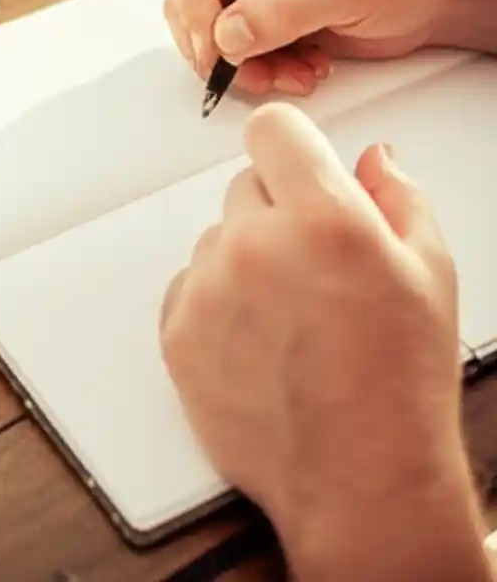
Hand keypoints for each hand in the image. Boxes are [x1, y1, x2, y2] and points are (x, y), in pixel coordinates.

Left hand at [159, 103, 488, 579]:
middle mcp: (254, 246)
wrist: (356, 475)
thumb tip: (370, 158)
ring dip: (245, 260)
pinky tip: (260, 341)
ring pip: (216, 241)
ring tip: (291, 317)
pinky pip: (189, 287)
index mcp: (323, 219)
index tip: (297, 164)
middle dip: (277, 210)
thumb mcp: (431, 272)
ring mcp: (207, 290)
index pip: (270, 130)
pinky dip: (215, 303)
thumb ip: (397, 197)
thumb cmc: (398, 383)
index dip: (289, 146)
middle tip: (314, 265)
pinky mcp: (176, 332)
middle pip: (244, 185)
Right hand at [163, 0, 457, 96]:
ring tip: (291, 73)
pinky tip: (303, 70)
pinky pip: (239, 53)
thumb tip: (227, 36)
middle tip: (246, 71)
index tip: (214, 47)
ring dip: (246, 65)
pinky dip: (265, 72)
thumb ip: (285, 7)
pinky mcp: (266, 19)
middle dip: (217, 44)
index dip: (194, 4)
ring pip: (213, 33)